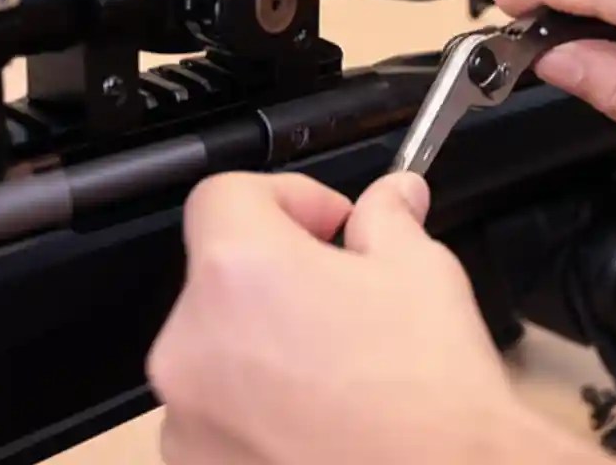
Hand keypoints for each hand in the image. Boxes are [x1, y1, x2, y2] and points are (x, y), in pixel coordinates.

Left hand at [146, 171, 600, 464]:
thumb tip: (392, 196)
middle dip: (279, 278)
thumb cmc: (430, 396)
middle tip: (344, 300)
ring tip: (336, 371)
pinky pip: (215, 417)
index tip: (327, 226)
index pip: (224, 195)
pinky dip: (255, 411)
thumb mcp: (422, 274)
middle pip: (217, 278)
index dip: (285, 198)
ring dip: (262, 347)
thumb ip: (388, 218)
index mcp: (237, 272)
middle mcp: (190, 344)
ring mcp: (185, 417)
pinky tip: (318, 420)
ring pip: (215, 352)